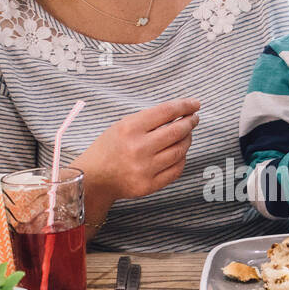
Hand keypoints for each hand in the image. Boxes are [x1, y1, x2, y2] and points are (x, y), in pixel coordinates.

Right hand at [74, 99, 199, 202]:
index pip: (166, 112)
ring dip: (187, 139)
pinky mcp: (149, 185)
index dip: (184, 106)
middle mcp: (138, 148)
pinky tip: (180, 152)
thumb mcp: (122, 125)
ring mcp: (145, 169)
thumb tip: (179, 114)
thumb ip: (149, 120)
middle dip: (190, 122)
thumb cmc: (109, 147)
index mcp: (130, 128)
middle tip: (194, 119)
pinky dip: (181, 158)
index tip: (195, 104)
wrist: (94, 178)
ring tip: (187, 134)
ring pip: (179, 151)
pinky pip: (176, 170)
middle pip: (177, 131)